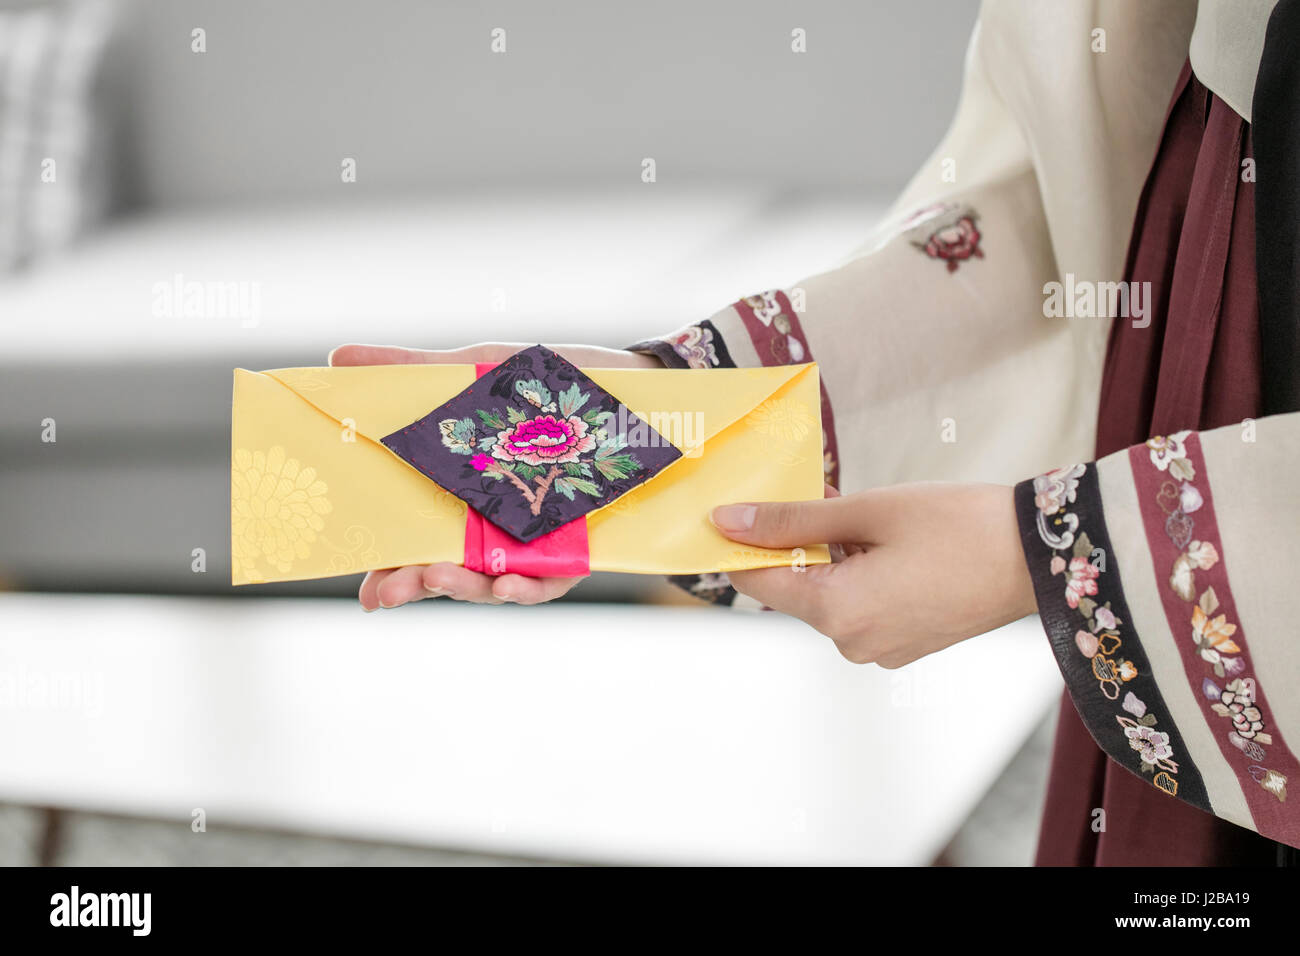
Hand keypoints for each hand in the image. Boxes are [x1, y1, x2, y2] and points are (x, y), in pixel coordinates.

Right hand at [329, 341, 659, 609]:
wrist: (632, 388)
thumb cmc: (548, 389)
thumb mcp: (475, 373)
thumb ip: (411, 371)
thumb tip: (337, 357)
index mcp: (457, 497)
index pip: (412, 544)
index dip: (384, 570)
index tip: (360, 587)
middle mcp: (490, 529)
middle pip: (443, 570)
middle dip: (411, 585)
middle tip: (383, 593)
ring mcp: (532, 544)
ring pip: (490, 583)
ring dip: (461, 587)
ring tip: (437, 576)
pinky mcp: (577, 553)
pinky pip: (549, 581)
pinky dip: (526, 587)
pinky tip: (505, 584)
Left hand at [712, 483, 1036, 666]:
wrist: (1040, 559)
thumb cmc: (959, 526)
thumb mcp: (868, 511)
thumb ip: (793, 520)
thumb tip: (727, 522)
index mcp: (838, 612)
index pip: (757, 580)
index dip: (741, 543)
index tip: (738, 509)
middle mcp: (852, 642)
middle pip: (795, 586)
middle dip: (800, 542)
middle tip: (832, 498)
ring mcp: (880, 650)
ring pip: (828, 594)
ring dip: (834, 555)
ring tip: (870, 518)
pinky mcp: (904, 645)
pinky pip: (860, 607)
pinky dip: (860, 574)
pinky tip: (889, 543)